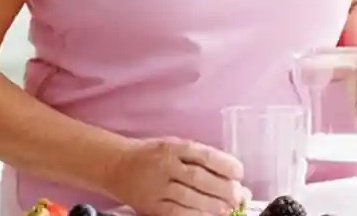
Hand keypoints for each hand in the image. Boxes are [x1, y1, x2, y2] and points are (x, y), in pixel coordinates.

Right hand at [104, 137, 249, 215]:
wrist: (116, 165)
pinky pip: (177, 213)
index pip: (205, 155)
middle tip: (238, 195)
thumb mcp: (173, 147)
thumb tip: (234, 177)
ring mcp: (157, 186)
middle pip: (200, 178)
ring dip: (214, 206)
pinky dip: (195, 215)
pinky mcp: (151, 206)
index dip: (226, 165)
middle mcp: (165, 165)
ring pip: (190, 198)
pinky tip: (206, 215)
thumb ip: (200, 159)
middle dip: (224, 189)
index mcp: (173, 147)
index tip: (239, 172)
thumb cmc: (151, 155)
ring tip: (227, 208)